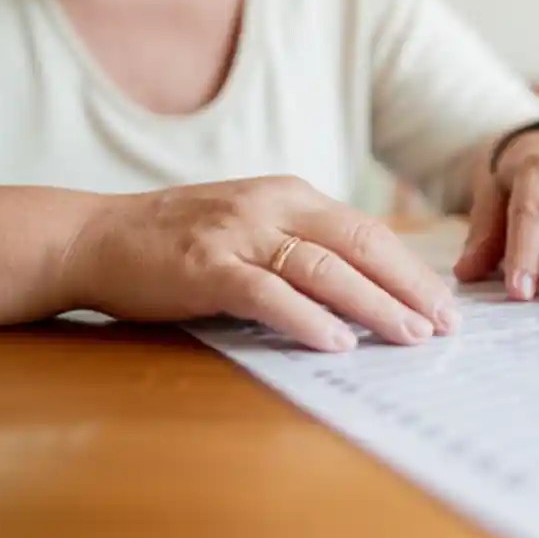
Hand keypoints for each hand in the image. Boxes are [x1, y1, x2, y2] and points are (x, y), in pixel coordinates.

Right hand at [65, 176, 458, 351]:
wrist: (92, 235)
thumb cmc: (178, 241)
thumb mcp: (251, 227)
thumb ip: (301, 248)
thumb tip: (365, 292)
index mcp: (290, 195)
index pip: (368, 231)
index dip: (410, 269)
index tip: (444, 303)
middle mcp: (272, 206)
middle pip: (360, 244)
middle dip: (409, 287)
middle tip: (446, 325)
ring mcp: (239, 234)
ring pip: (324, 268)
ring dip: (374, 305)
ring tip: (410, 336)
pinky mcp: (206, 267)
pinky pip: (268, 293)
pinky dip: (307, 319)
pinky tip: (338, 343)